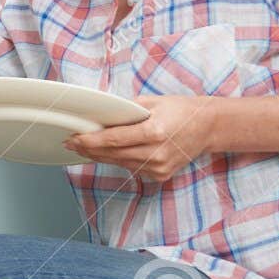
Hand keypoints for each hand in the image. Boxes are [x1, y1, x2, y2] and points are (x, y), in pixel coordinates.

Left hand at [63, 96, 219, 181]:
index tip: (74, 138)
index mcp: (155, 132)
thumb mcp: (153, 102)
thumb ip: (126, 110)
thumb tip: (101, 116)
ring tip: (82, 148)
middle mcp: (156, 153)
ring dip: (100, 156)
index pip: (114, 140)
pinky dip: (118, 160)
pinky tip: (106, 153)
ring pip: (120, 163)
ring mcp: (159, 168)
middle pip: (113, 154)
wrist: (208, 127)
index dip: (91, 141)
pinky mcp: (160, 176)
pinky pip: (131, 168)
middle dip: (89, 149)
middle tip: (70, 142)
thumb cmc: (181, 110)